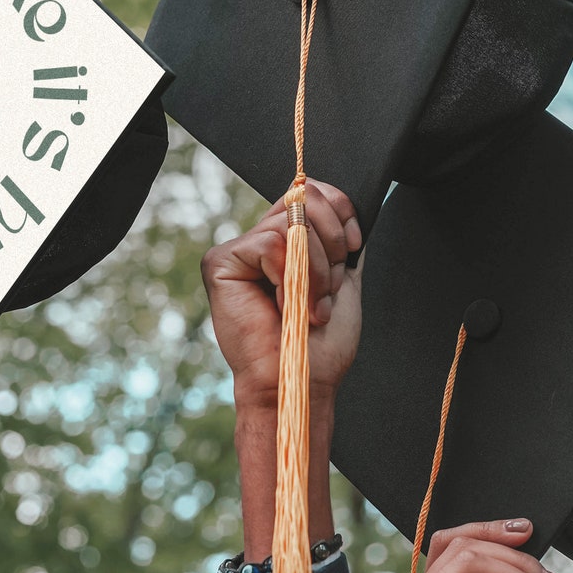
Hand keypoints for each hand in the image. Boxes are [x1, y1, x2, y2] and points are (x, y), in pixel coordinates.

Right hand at [202, 181, 361, 557]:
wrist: (301, 380)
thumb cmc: (318, 344)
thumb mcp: (337, 279)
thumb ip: (334, 240)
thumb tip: (336, 199)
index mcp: (286, 242)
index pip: (312, 193)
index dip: (340, 212)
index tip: (352, 249)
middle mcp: (259, 240)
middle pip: (305, 199)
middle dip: (331, 245)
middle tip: (327, 290)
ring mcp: (238, 250)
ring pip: (291, 225)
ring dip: (315, 270)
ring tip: (310, 307)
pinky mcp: (221, 262)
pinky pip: (271, 244)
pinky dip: (291, 278)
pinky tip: (286, 306)